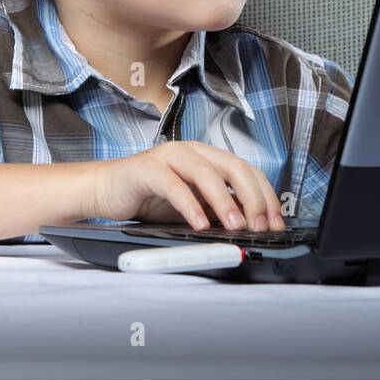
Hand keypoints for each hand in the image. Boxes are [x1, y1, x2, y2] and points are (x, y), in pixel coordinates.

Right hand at [92, 141, 285, 231]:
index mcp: (208, 157)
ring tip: (235, 225)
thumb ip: (218, 210)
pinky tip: (199, 224)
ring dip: (225, 201)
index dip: (265, 196)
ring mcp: (169, 156)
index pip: (248, 171)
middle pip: (234, 167)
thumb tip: (250, 227)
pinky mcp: (147, 168)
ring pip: (206, 172)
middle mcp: (192, 151)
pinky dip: (190, 205)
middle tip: (260, 225)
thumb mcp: (193, 206)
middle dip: (253, 198)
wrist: (105, 189)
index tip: (275, 223)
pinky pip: (173, 185)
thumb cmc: (149, 197)